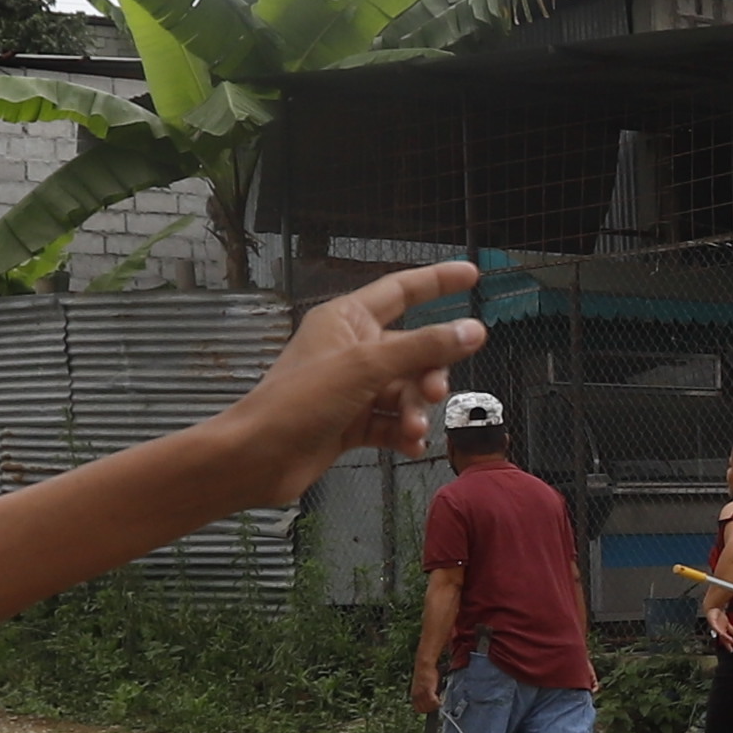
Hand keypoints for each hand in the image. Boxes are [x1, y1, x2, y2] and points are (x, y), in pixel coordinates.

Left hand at [233, 264, 482, 490]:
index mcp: (347, 319)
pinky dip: (403, 433)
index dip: (437, 281)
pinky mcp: (350, 423)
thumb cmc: (302, 400)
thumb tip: (475, 330)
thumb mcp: (366, 367)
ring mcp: (352, 388)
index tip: (473, 275)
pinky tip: (411, 446)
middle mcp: (352, 348)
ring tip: (413, 431)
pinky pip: (390, 422)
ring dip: (414, 411)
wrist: (257, 458)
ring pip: (404, 391)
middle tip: (434, 394)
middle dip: (428, 373)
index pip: (402, 290)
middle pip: (412, 351)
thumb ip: (423, 348)